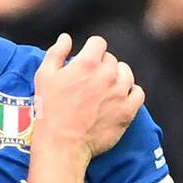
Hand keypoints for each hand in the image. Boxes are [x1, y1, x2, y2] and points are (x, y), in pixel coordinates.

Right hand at [34, 33, 143, 158]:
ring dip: (117, 77)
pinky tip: (120, 97)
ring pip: (126, 73)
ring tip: (105, 88)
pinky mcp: (127, 111)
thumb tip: (66, 38)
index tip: (85, 61)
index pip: (98, 43)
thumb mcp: (44, 77)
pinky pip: (138, 93)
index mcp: (87, 63)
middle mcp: (107, 75)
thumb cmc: (49, 111)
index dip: (90, 50)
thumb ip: (56, 53)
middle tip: (89, 81)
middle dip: (101, 66)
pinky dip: (130, 92)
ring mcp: (120, 93)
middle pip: (111, 59)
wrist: (62, 144)